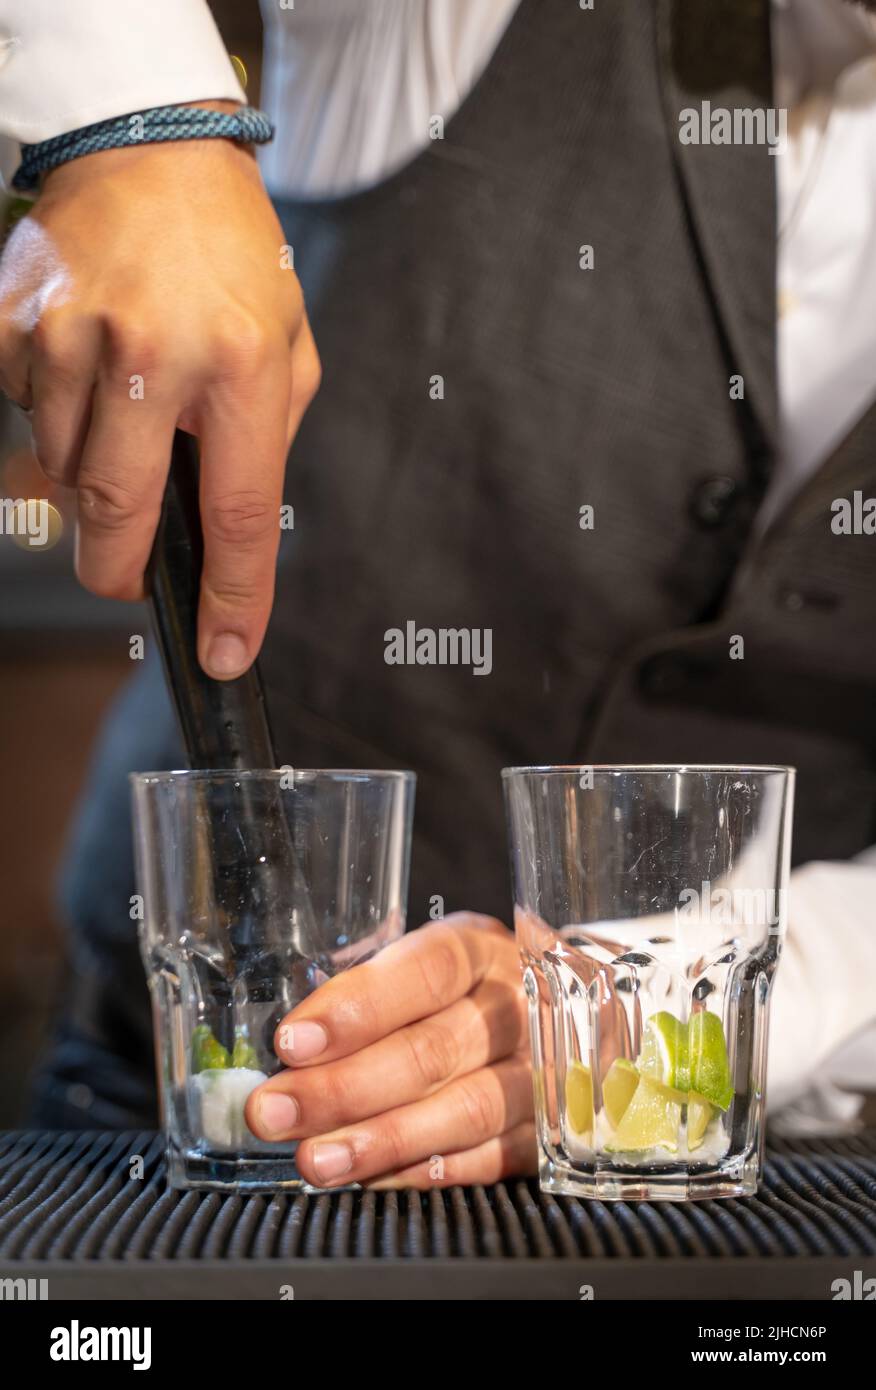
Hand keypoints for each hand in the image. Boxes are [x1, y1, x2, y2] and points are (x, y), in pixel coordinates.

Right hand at [0, 113, 319, 677]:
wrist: (150, 148)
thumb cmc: (232, 256)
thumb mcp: (288, 343)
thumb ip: (266, 437)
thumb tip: (223, 525)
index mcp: (243, 363)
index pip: (238, 513)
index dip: (231, 597)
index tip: (222, 653)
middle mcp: (155, 355)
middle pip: (121, 515)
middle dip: (121, 570)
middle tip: (130, 575)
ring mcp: (74, 339)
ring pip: (66, 473)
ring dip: (93, 476)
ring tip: (125, 413)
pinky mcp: (16, 326)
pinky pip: (26, 418)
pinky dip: (55, 419)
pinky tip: (88, 371)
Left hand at [245, 914, 536, 1188]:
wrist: (567, 1013)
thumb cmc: (465, 986)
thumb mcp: (425, 958)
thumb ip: (369, 986)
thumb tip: (287, 1038)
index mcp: (479, 949)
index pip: (425, 971)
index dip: (357, 1008)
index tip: (294, 1042)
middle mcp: (516, 1008)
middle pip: (434, 1049)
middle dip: (343, 1087)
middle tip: (276, 1111)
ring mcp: (540, 1072)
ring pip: (464, 1109)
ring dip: (381, 1139)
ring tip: (316, 1160)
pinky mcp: (548, 1132)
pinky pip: (489, 1158)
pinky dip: (426, 1170)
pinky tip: (372, 1177)